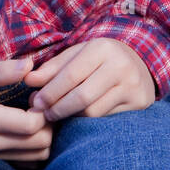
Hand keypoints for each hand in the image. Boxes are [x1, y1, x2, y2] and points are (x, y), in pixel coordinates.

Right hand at [0, 57, 55, 163]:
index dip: (44, 109)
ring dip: (44, 136)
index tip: (37, 93)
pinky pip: (25, 162)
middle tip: (40, 103)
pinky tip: (26, 127)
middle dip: (49, 124)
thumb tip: (31, 66)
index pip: (31, 125)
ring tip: (34, 114)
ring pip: (36, 157)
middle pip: (39, 145)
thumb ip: (3, 70)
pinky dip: (34, 146)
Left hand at [21, 38, 156, 120]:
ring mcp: (132, 86)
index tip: (35, 102)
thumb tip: (28, 81)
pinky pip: (106, 119)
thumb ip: (53, 68)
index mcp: (102, 48)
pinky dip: (87, 121)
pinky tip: (77, 119)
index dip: (50, 92)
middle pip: (81, 97)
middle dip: (58, 108)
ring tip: (57, 116)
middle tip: (43, 115)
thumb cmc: (100, 58)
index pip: (71, 75)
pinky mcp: (139, 103)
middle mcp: (120, 66)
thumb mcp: (78, 54)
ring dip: (70, 117)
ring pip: (93, 112)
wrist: (140, 62)